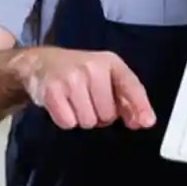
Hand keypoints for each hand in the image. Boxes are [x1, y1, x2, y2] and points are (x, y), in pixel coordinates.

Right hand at [13, 47, 155, 130]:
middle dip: (100, 115)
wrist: (40, 63)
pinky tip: (63, 105)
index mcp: (109, 62)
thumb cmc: (77, 72)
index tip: (146, 122)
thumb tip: (141, 121)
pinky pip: (69, 123)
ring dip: (82, 118)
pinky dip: (66, 120)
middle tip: (88, 101)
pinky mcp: (52, 91)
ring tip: (75, 102)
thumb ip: (124, 99)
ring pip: (89, 121)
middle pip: (108, 114)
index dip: (140, 105)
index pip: (130, 85)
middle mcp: (92, 67)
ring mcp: (71, 79)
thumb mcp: (104, 76)